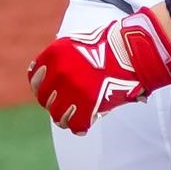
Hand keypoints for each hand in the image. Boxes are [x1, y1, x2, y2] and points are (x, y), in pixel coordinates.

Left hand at [28, 6, 170, 133]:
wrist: (136, 49)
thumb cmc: (112, 44)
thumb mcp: (77, 43)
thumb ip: (60, 60)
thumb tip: (45, 76)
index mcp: (54, 55)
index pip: (34, 78)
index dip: (42, 86)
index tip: (49, 90)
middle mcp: (59, 73)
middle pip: (45, 99)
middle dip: (55, 102)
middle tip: (68, 103)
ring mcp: (72, 90)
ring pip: (58, 115)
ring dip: (67, 117)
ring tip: (77, 114)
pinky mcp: (88, 105)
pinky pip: (76, 124)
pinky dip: (80, 126)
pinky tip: (85, 122)